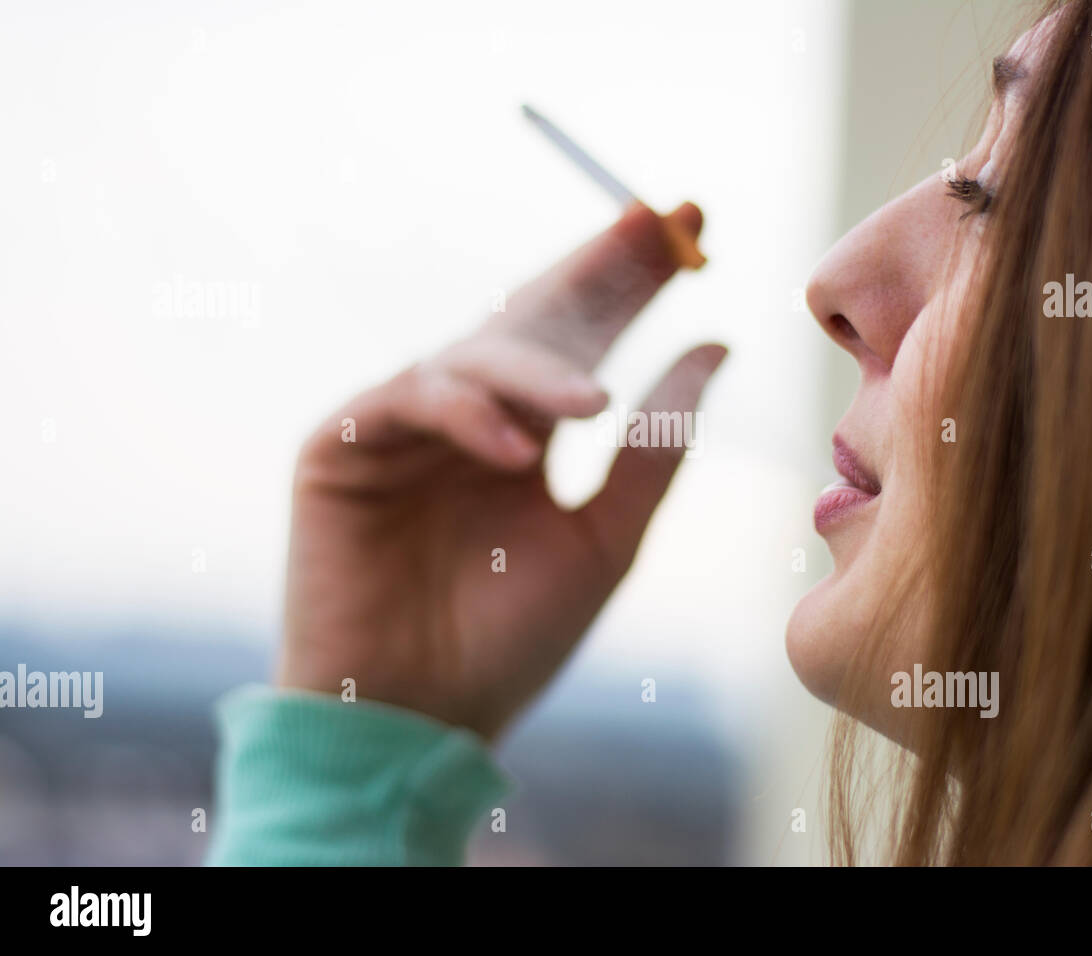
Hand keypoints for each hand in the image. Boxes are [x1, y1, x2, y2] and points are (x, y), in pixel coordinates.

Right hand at [276, 201, 725, 739]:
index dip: (633, 279)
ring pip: (472, 357)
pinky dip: (463, 416)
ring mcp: (404, 428)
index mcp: (527, 435)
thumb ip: (654, 446)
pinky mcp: (342, 447)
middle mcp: (469, 418)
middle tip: (657, 218)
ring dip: (534, 369)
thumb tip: (718, 344)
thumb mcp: (607, 538)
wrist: (419, 720)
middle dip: (595, 269)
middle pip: (534, 317)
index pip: (584, 336)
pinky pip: (407, 404)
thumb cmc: (513, 639)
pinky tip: (513, 448)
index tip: (692, 222)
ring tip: (589, 404)